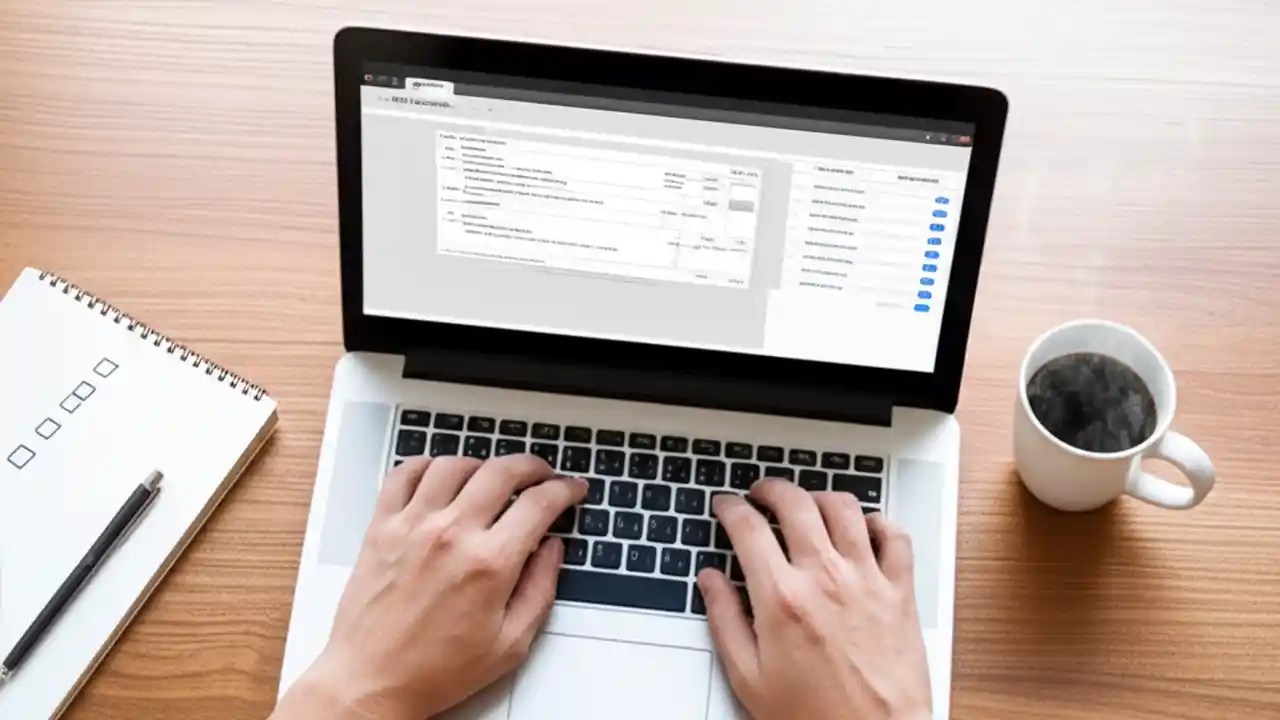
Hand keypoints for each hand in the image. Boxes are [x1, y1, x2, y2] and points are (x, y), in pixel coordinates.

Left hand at [272, 455, 586, 719]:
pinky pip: (404, 474)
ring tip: (492, 476)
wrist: (372, 681)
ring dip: (482, 463)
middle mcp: (452, 535)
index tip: (571, 489)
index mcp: (489, 565)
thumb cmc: (435, 671)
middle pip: (502, 470)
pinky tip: (440, 476)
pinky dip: (426, 465)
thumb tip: (552, 550)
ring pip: (455, 464)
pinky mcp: (381, 528)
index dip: (565, 489)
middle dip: (532, 466)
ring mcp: (413, 526)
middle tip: (541, 474)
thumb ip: (540, 590)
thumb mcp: (510, 644)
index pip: (540, 503)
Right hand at [697, 480, 930, 719]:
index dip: (730, 507)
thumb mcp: (749, 678)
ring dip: (819, 496)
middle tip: (760, 493)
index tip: (726, 505)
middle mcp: (824, 579)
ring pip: (844, 507)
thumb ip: (725, 621)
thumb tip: (710, 582)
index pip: (747, 528)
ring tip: (807, 504)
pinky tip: (863, 527)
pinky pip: (895, 535)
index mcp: (781, 598)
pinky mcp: (899, 592)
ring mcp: (866, 580)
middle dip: (771, 488)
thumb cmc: (814, 719)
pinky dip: (878, 521)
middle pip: (794, 503)